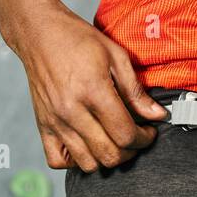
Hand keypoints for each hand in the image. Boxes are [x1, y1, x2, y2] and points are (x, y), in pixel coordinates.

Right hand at [10, 2, 168, 172]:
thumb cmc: (76, 39)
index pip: (124, 133)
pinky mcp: (42, 125)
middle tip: (135, 136)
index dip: (144, 138)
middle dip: (130, 151)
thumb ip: (136, 89)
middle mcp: (71, 110)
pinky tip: (86, 144)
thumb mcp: (115, 55)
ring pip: (87, 163)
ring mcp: (55, 121)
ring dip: (106, 158)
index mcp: (92, 90)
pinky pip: (57, 161)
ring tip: (113, 140)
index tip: (149, 131)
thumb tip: (157, 115)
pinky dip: (75, 160)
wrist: (39, 32)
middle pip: (109, 154)